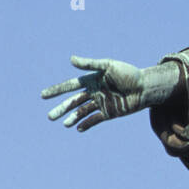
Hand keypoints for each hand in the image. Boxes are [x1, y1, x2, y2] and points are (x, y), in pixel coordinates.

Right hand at [41, 57, 180, 132]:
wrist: (145, 87)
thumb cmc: (128, 73)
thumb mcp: (109, 65)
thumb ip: (90, 64)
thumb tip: (71, 60)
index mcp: (92, 80)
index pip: (70, 86)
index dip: (57, 90)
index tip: (43, 95)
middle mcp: (94, 92)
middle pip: (74, 102)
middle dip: (61, 108)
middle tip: (50, 116)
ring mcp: (101, 103)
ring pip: (82, 112)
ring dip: (72, 117)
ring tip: (63, 124)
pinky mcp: (109, 112)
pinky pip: (95, 119)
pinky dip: (86, 124)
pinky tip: (78, 128)